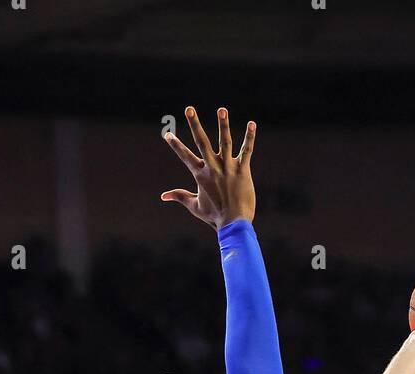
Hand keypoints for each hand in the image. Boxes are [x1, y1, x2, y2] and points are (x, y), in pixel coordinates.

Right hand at [162, 106, 256, 229]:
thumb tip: (163, 196)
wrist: (234, 224)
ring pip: (225, 142)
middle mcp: (213, 168)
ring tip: (221, 109)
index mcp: (200, 175)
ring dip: (223, 125)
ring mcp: (228, 168)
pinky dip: (249, 138)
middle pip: (202, 142)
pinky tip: (251, 124)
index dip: (175, 145)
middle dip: (194, 124)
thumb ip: (180, 196)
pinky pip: (246, 151)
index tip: (167, 134)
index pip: (185, 156)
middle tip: (189, 108)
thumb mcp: (195, 206)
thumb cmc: (215, 217)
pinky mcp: (243, 171)